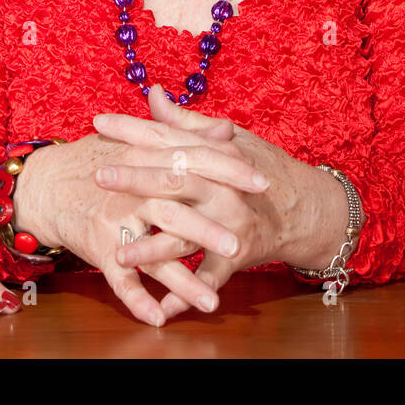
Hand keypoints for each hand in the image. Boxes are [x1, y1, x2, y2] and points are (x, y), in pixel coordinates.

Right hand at [13, 130, 260, 325]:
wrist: (47, 184)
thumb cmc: (100, 160)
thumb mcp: (142, 142)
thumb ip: (187, 135)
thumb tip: (228, 130)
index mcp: (148, 158)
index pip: (194, 161)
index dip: (229, 171)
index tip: (263, 182)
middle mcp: (132, 190)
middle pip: (174, 210)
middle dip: (207, 230)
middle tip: (239, 244)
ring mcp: (115, 222)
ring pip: (153, 255)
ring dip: (182, 280)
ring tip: (210, 302)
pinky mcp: (99, 249)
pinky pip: (121, 280)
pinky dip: (139, 301)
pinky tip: (161, 318)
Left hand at [96, 88, 341, 318]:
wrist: (306, 209)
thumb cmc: (262, 168)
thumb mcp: (228, 139)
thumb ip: (183, 122)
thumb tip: (152, 94)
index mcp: (216, 154)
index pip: (169, 137)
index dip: (133, 128)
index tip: (98, 121)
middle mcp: (222, 187)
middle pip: (174, 180)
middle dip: (134, 179)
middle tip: (98, 176)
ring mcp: (229, 223)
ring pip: (185, 236)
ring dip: (152, 248)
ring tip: (118, 253)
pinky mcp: (236, 256)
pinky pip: (207, 278)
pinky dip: (186, 296)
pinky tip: (159, 310)